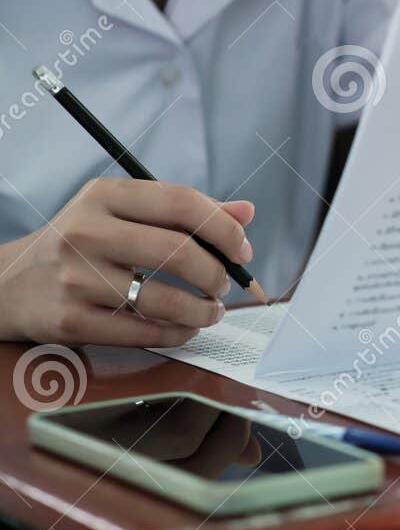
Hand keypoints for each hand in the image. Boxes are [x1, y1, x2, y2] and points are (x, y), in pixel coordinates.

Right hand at [0, 179, 254, 346]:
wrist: (8, 284)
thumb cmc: (79, 246)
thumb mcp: (120, 214)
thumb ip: (183, 212)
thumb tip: (246, 211)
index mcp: (104, 196)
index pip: (182, 203)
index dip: (224, 229)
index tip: (242, 250)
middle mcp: (87, 232)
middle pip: (179, 251)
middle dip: (216, 274)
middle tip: (224, 285)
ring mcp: (76, 277)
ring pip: (165, 298)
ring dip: (203, 310)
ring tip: (211, 310)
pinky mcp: (70, 319)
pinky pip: (143, 331)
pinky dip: (176, 333)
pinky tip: (184, 328)